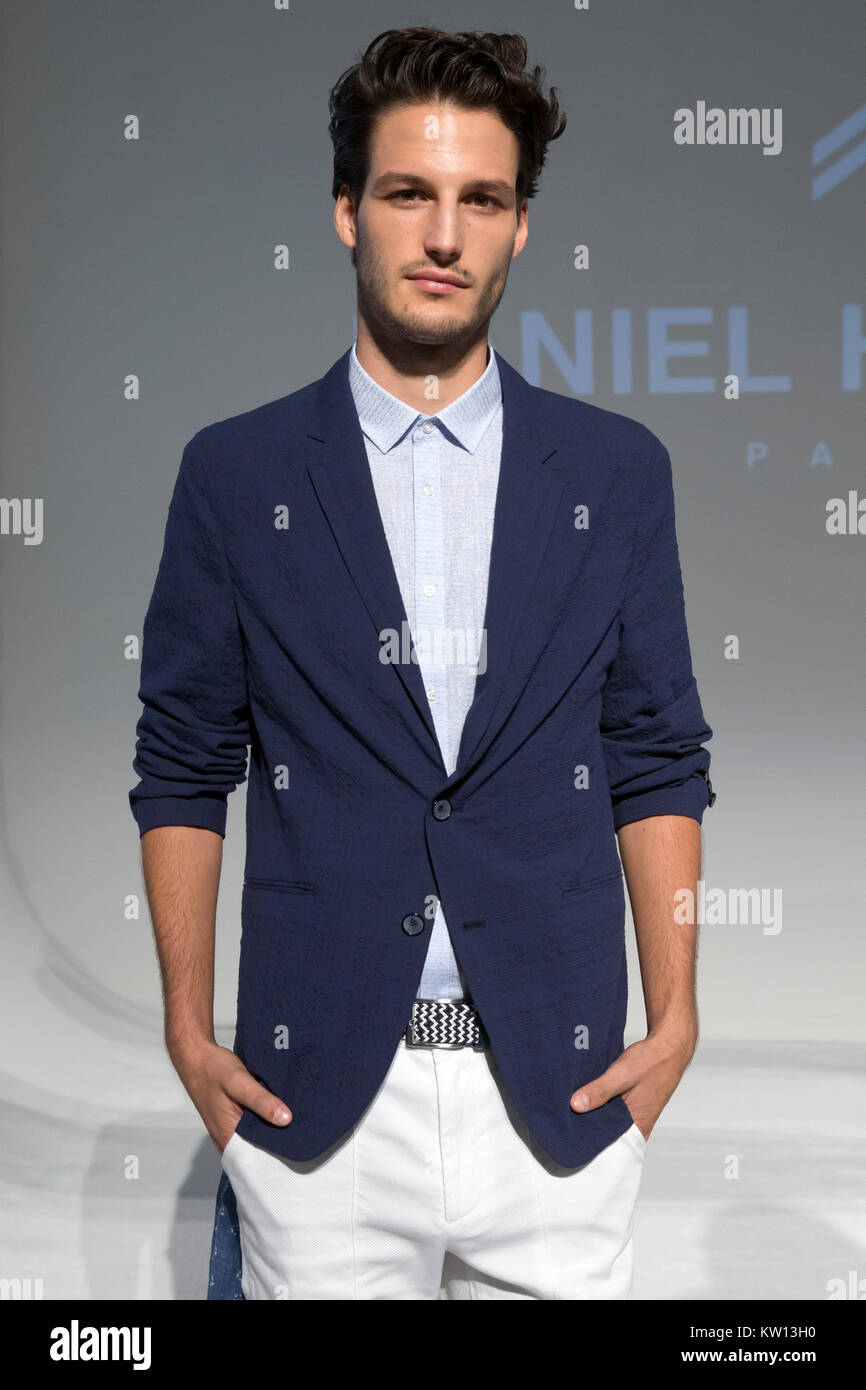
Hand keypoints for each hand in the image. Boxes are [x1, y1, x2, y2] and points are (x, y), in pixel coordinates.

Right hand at [170, 1039, 291, 1153]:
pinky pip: (252, 1126)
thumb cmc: (213, 1069)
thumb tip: (286, 1119)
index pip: (256, 1159)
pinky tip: (277, 1112)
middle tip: (302, 1131)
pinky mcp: (232, 1119)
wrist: (197, 1057)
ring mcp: (229, 1129)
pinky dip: (263, 1120)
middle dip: (278, 1141)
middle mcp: (227, 1138)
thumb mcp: (240, 1082)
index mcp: (227, 1137)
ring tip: (294, 1122)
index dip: (277, 1155)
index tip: (298, 1147)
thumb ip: (262, 1101)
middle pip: (258, 1149)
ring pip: (256, 1137)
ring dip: (271, 1129)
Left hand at [569, 1028, 696, 1141]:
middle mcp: (637, 1125)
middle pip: (606, 1134)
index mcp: (638, 1126)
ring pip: (607, 1120)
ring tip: (569, 1109)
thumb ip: (600, 1091)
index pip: (610, 1147)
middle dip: (587, 1127)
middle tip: (563, 1121)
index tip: (568, 1137)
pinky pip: (610, 1109)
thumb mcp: (622, 1074)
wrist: (668, 1047)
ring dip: (592, 1114)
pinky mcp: (629, 1103)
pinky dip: (599, 1104)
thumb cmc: (651, 1061)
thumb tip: (575, 1105)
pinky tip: (584, 1097)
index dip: (589, 1143)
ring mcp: (633, 1114)